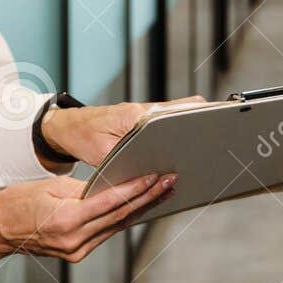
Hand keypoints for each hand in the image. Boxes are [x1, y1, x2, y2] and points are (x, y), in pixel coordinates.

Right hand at [0, 172, 175, 268]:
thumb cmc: (17, 203)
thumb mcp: (50, 186)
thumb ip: (83, 189)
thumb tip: (112, 186)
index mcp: (67, 220)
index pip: (111, 202)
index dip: (137, 189)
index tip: (156, 176)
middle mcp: (75, 240)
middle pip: (120, 216)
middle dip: (148, 197)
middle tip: (170, 181)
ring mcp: (77, 250)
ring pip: (116, 226)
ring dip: (140, 209)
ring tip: (162, 192)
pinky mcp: (77, 253)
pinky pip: (106, 233)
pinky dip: (122, 219)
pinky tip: (138, 207)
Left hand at [41, 95, 203, 166]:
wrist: (66, 127)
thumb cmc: (82, 136)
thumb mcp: (102, 154)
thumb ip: (127, 161)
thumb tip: (150, 172)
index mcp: (138, 115)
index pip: (177, 111)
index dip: (198, 115)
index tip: (216, 121)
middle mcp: (145, 111)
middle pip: (183, 112)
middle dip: (199, 124)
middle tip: (212, 141)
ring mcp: (144, 115)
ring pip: (176, 119)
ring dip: (187, 131)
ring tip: (198, 151)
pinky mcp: (141, 123)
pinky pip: (164, 126)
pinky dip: (174, 135)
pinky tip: (177, 153)